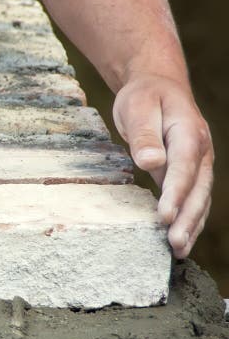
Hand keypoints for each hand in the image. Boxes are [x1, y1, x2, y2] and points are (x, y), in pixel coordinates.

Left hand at [113, 75, 212, 257]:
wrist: (157, 87)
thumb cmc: (145, 97)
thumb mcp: (138, 107)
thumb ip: (144, 134)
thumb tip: (150, 161)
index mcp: (188, 133)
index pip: (183, 168)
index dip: (175, 194)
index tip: (164, 216)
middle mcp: (199, 151)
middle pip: (198, 189)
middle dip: (187, 218)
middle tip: (174, 244)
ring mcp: (197, 164)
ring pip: (199, 198)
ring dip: (191, 225)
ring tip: (179, 251)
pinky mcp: (188, 173)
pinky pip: (192, 199)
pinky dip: (188, 220)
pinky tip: (180, 241)